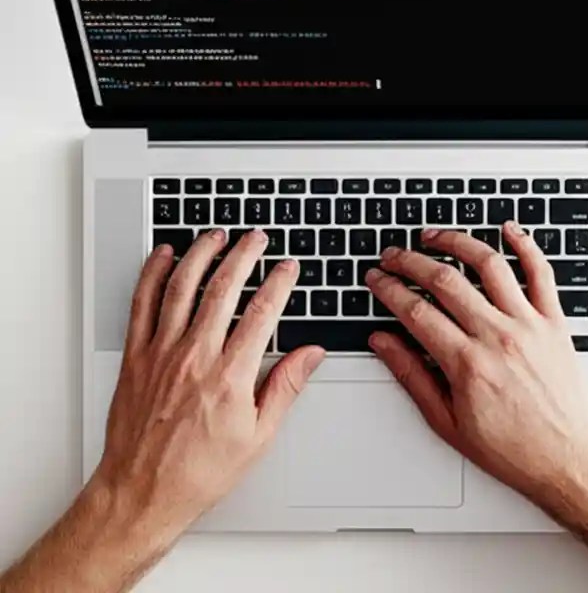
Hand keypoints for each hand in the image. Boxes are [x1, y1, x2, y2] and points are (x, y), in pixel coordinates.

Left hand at [92, 229, 325, 537]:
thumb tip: (310, 354)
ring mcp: (161, 354)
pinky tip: (162, 258)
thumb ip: (285, 387)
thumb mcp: (259, 435)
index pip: (262, 312)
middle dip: (244, 255)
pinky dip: (152, 275)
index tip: (287, 267)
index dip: (279, 282)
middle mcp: (194, 357)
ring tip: (215, 236)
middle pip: (223, 289)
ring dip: (201, 254)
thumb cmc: (199, 472)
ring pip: (181, 287)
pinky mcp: (135, 359)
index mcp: (230, 376)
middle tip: (256, 238)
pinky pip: (142, 304)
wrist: (143, 493)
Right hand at [366, 222, 587, 499]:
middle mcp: (498, 337)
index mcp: (467, 364)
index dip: (389, 289)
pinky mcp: (555, 323)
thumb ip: (413, 377)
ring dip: (457, 243)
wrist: (568, 457)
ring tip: (435, 237)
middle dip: (411, 261)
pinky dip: (525, 245)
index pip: (415, 311)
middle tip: (394, 255)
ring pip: (489, 265)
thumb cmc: (513, 449)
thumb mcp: (449, 422)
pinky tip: (508, 229)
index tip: (377, 279)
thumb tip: (384, 344)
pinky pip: (541, 273)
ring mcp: (529, 325)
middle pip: (444, 281)